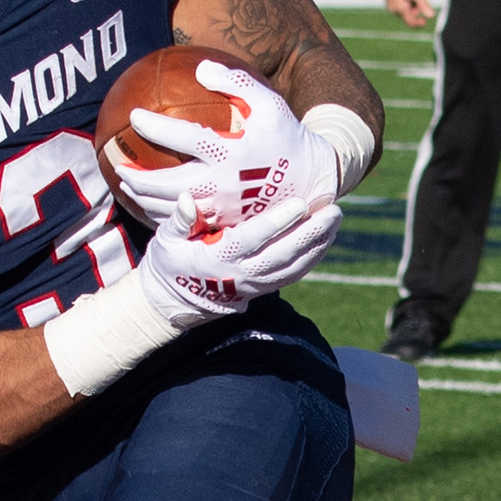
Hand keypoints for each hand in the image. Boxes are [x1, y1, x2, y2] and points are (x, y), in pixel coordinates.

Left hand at [113, 59, 338, 228]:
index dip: (156, 127)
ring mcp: (224, 208)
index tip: (134, 116)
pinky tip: (151, 206)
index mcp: (232, 151)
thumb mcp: (270, 103)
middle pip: (169, 184)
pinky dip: (164, 215)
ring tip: (127, 188)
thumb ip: (236, 83)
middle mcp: (225, 183)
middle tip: (117, 166)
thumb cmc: (286, 136)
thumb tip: (201, 67)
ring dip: (145, 200)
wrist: (312, 181)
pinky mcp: (226, 223)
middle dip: (138, 177)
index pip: (185, 138)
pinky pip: (188, 222)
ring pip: (174, 209)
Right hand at [133, 192, 340, 327]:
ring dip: (317, 244)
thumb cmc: (169, 262)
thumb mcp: (166, 240)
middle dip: (311, 232)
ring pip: (293, 267)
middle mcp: (240, 275)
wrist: (174, 301)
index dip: (278, 222)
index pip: (253, 239)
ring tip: (335, 220)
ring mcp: (254, 285)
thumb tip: (187, 200)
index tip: (299, 204)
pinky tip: (325, 239)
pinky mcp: (262, 289)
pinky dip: (312, 258)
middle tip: (333, 209)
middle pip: (283, 254)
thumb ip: (179, 220)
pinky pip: (293, 276)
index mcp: (218, 259)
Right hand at [384, 0, 433, 27]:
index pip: (410, 22)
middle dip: (415, 11)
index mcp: (401, 9)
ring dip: (410, 7)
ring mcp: (390, 5)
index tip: (425, 21)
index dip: (418, 24)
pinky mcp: (389, 0)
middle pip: (407, 16)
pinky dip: (405, 4)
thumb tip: (431, 16)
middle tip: (419, 0)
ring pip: (403, 11)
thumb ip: (424, 5)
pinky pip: (398, 6)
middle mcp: (394, 9)